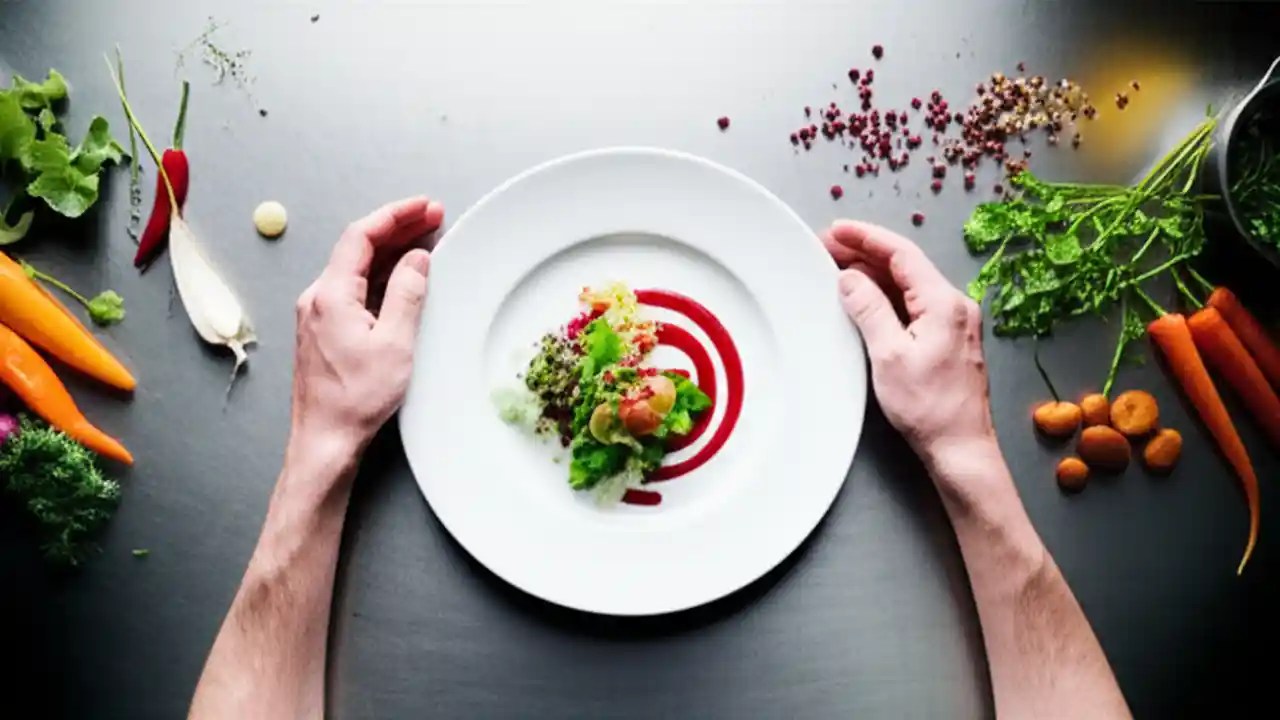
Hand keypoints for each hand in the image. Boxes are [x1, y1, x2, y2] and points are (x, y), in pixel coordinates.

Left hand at [290, 196, 444, 454]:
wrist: (324, 440)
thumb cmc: (355, 400)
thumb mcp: (396, 344)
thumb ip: (408, 294)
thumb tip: (418, 260)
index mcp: (330, 295)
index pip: (361, 236)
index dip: (395, 215)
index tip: (424, 206)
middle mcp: (317, 298)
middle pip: (358, 248)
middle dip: (397, 228)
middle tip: (433, 217)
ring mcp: (317, 314)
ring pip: (356, 268)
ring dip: (391, 251)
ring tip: (425, 240)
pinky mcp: (323, 331)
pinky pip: (353, 289)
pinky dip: (380, 276)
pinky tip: (402, 277)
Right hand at [823, 220, 994, 469]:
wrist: (961, 447)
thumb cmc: (929, 408)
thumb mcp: (889, 355)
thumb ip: (868, 309)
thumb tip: (850, 279)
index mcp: (944, 303)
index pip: (901, 254)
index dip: (866, 237)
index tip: (837, 229)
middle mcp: (955, 306)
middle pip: (905, 266)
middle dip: (865, 253)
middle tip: (828, 246)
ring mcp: (953, 323)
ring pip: (908, 286)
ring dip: (873, 275)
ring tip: (838, 267)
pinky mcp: (947, 341)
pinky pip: (913, 306)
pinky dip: (886, 297)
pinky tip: (864, 298)